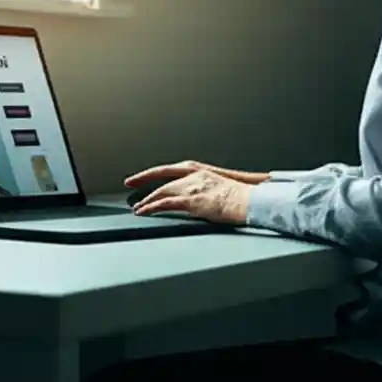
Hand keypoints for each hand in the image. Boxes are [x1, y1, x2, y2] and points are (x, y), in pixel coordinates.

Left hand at [125, 161, 259, 224]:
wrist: (251, 200)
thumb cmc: (241, 195)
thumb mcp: (220, 184)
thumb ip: (204, 187)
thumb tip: (200, 196)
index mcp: (199, 169)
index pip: (168, 169)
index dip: (150, 173)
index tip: (138, 177)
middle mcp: (192, 175)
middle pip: (161, 179)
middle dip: (143, 183)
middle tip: (130, 186)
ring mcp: (191, 187)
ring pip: (161, 192)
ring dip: (147, 201)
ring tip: (137, 207)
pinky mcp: (191, 201)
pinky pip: (164, 204)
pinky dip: (151, 208)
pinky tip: (143, 212)